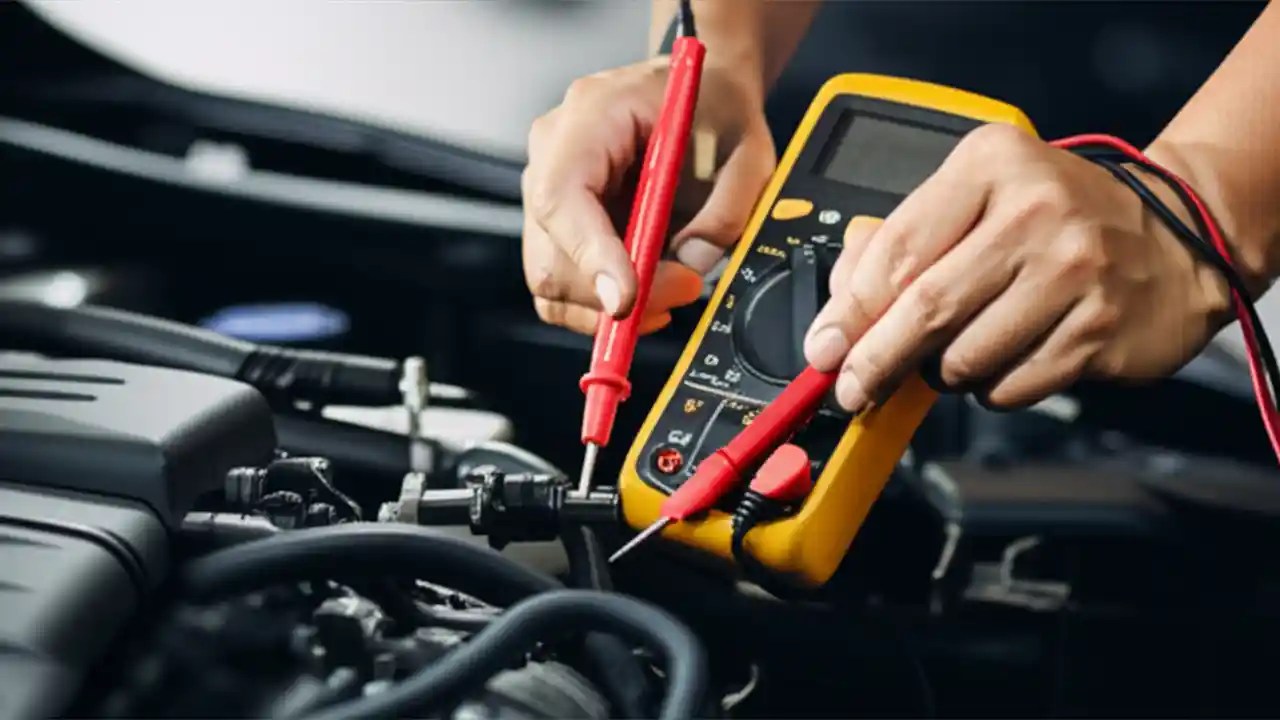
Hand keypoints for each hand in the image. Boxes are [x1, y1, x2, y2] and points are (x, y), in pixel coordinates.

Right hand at [522, 58, 774, 333]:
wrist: (701, 90)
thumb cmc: (716, 108)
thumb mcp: (747, 153)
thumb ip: (724, 213)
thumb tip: (689, 265)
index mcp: (592, 115)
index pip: (563, 196)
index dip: (590, 256)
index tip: (626, 300)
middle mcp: (553, 151)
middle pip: (551, 254)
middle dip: (613, 293)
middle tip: (683, 288)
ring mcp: (547, 188)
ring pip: (550, 279)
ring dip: (607, 308)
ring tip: (669, 293)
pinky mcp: (558, 222)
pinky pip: (559, 282)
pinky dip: (598, 305)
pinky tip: (644, 295)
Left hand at [803, 124, 1233, 411]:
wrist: (1176, 237)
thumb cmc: (1052, 220)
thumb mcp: (976, 198)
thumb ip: (900, 243)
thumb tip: (836, 317)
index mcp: (990, 165)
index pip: (898, 250)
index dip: (850, 311)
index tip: (823, 348)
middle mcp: (1036, 213)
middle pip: (927, 309)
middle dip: (875, 360)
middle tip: (851, 388)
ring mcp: (1076, 273)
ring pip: (965, 359)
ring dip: (941, 373)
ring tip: (955, 353)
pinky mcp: (1100, 331)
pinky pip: (1011, 386)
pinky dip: (989, 389)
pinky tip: (1005, 357)